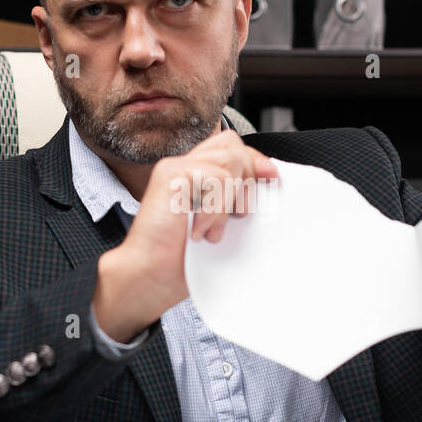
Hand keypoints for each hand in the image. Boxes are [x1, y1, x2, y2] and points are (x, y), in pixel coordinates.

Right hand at [93, 130, 278, 340]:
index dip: (254, 161)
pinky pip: (218, 178)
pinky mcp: (171, 176)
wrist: (150, 275)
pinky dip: (216, 208)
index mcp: (193, 174)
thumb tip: (269, 172)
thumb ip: (237, 195)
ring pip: (230, 160)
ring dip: (229, 199)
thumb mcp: (221, 222)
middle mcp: (183, 166)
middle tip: (234, 216)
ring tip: (211, 228)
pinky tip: (199, 229)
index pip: (231, 147)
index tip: (270, 178)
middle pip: (233, 145)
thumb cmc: (181, 258)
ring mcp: (175, 168)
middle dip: (246, 179)